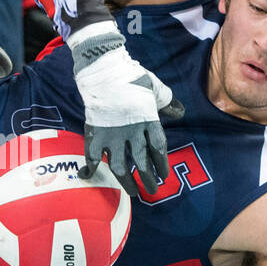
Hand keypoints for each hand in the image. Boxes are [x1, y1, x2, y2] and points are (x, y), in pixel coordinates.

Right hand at [73, 38, 183, 194]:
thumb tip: (179, 112)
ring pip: (120, 167)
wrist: (103, 72)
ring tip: (132, 193)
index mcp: (148, 122)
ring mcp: (112, 137)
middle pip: (142, 163)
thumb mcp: (156, 87)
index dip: (161, 165)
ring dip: (126, 182)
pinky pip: (92, 157)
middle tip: (152, 191)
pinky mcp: (95, 135)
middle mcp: (132, 133)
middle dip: (148, 180)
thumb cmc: (131, 77)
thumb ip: (167, 102)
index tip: (164, 176)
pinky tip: (87, 176)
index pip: (158, 150)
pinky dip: (89, 168)